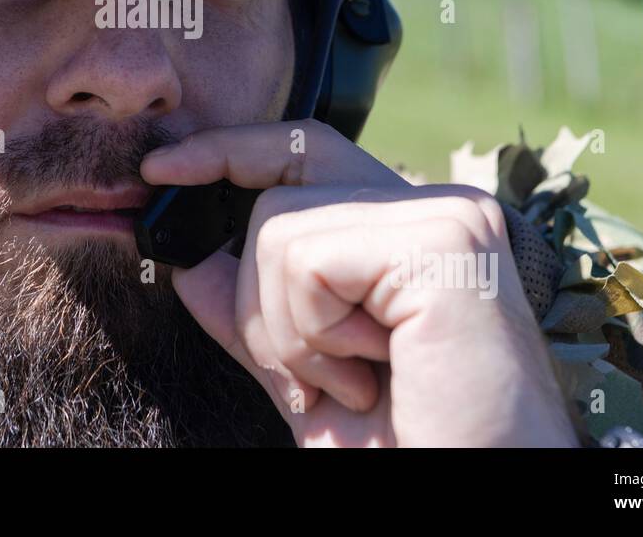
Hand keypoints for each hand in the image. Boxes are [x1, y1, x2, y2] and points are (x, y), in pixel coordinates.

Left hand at [141, 120, 577, 446]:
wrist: (481, 492)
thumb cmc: (411, 442)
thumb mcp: (308, 373)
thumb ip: (254, 313)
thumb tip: (192, 262)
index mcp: (409, 229)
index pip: (303, 151)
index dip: (229, 150)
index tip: (160, 170)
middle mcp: (436, 206)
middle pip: (276, 196)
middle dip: (259, 301)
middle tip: (315, 379)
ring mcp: (443, 217)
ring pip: (280, 229)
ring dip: (289, 332)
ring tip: (353, 382)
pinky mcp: (442, 240)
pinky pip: (308, 259)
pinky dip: (313, 333)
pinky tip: (370, 373)